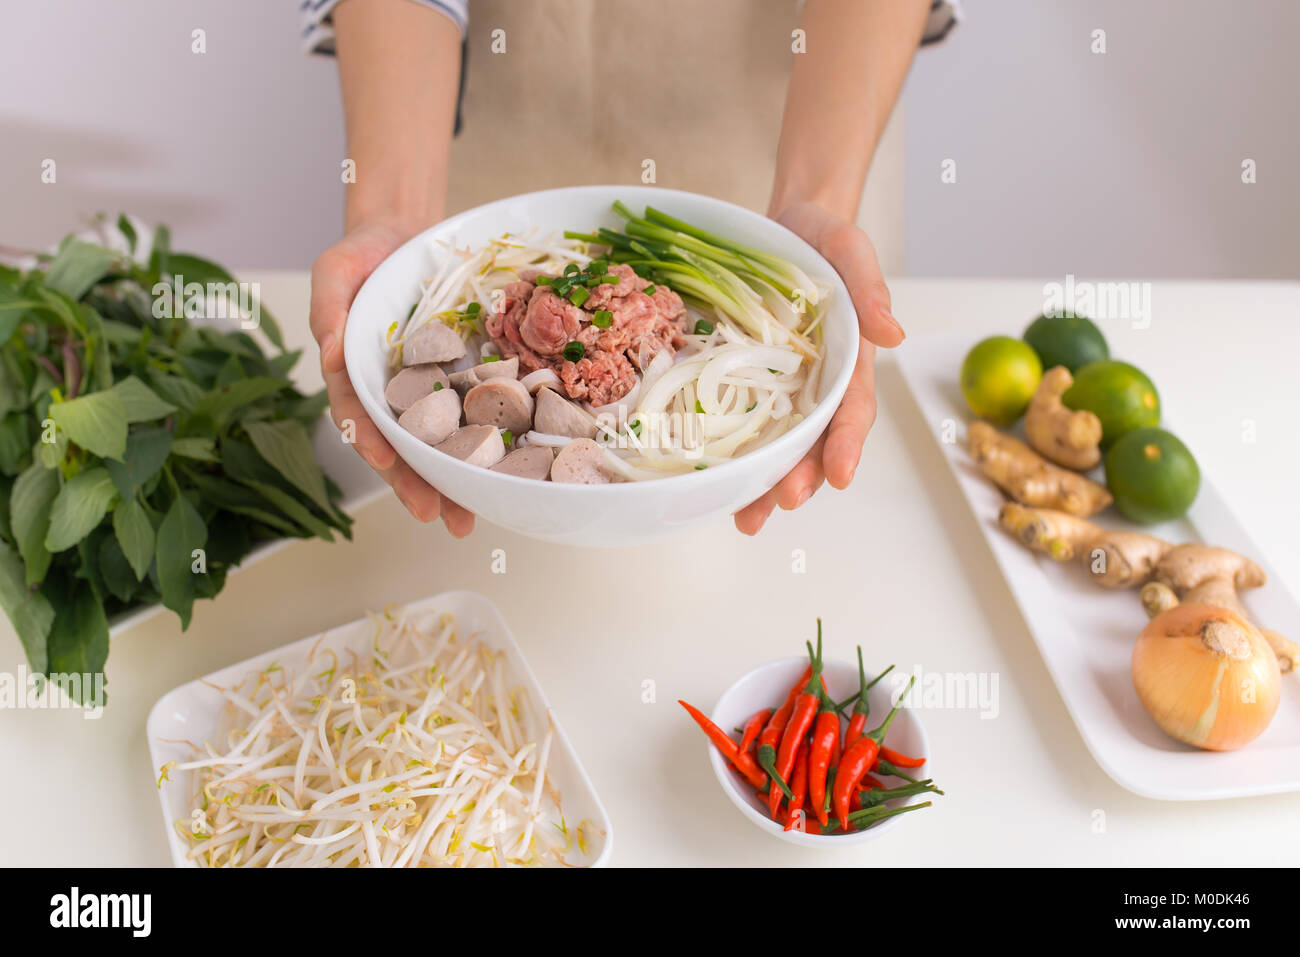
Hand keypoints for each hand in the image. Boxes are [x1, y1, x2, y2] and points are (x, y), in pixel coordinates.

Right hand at [309, 220, 474, 536]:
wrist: (406, 235)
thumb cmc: (363, 253)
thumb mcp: (336, 270)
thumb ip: (328, 308)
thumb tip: (330, 350)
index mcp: (353, 372)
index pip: (358, 413)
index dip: (370, 438)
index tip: (384, 461)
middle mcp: (388, 392)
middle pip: (398, 445)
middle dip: (415, 483)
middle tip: (435, 516)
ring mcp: (423, 390)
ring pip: (435, 444)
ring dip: (450, 483)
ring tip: (465, 519)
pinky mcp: (456, 381)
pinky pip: (470, 415)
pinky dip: (484, 446)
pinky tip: (501, 475)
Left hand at [734, 202, 904, 534]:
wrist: (784, 227)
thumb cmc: (824, 240)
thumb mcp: (850, 250)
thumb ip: (870, 289)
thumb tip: (893, 335)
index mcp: (849, 362)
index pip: (853, 410)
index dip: (847, 443)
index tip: (840, 474)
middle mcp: (816, 385)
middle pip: (815, 442)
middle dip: (802, 476)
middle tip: (784, 500)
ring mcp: (780, 388)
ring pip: (777, 446)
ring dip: (765, 484)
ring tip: (748, 518)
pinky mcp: (744, 382)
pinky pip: (738, 423)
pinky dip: (730, 456)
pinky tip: (713, 486)